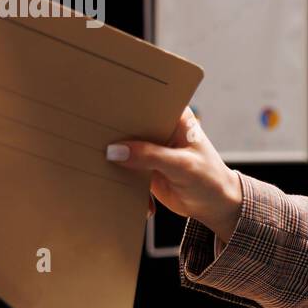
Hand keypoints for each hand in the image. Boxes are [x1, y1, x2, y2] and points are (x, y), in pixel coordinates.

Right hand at [106, 107, 242, 244]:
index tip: (104, 107)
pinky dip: (122, 179)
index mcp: (175, 117)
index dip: (127, 104)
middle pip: (130, 124)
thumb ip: (150, 156)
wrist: (215, 205)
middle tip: (92, 137)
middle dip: (114, 133)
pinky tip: (123, 191)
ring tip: (95, 164)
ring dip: (113, 157)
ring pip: (124, 147)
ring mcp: (151, 149)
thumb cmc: (209, 179)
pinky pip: (126, 169)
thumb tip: (115, 151)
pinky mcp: (144, 168)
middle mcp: (161, 129)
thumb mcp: (182, 166)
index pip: (147, 102)